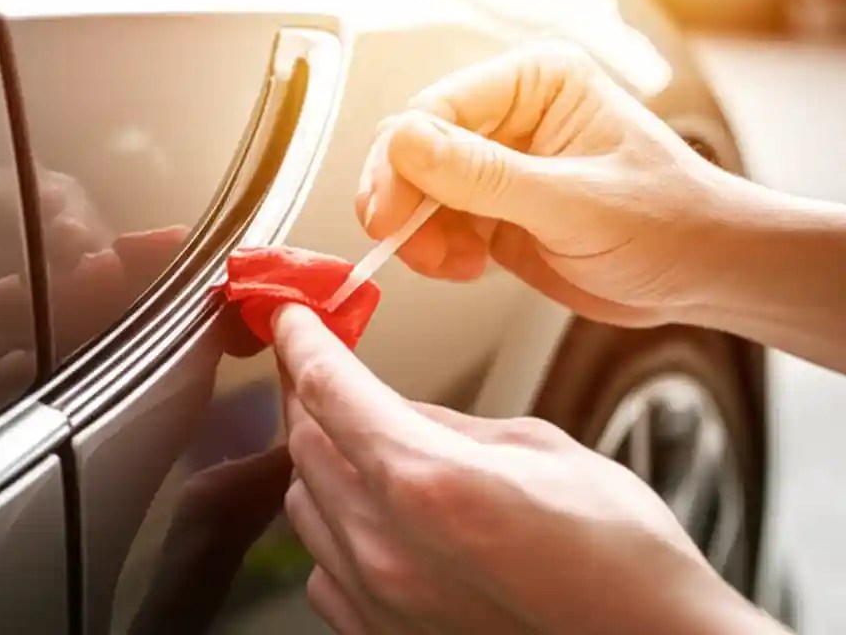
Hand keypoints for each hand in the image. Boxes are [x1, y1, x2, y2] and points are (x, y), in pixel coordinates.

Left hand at [273, 304, 782, 634]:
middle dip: (314, 398)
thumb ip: (454, 426)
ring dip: (322, 464)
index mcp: (428, 480)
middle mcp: (386, 545)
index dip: (302, 341)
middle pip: (305, 444)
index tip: (292, 318)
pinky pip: (324, 568)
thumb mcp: (546, 453)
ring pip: (305, 504)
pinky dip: (337, 531)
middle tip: (331, 374)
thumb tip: (402, 409)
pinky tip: (378, 521)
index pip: (330, 389)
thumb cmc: (625, 565)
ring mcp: (378, 598)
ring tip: (365, 447)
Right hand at [357, 42, 740, 326]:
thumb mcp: (574, 202)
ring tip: (453, 262)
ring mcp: (496, 165)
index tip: (388, 210)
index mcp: (537, 82)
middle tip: (402, 242)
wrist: (702, 276)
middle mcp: (510, 116)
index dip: (401, 160)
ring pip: (414, 190)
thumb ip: (486, 177)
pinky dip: (433, 252)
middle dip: (402, 200)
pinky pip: (431, 224)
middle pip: (413, 147)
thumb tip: (408, 145)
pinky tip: (467, 266)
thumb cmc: (671, 222)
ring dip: (417, 233)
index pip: (437, 107)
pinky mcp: (488, 210)